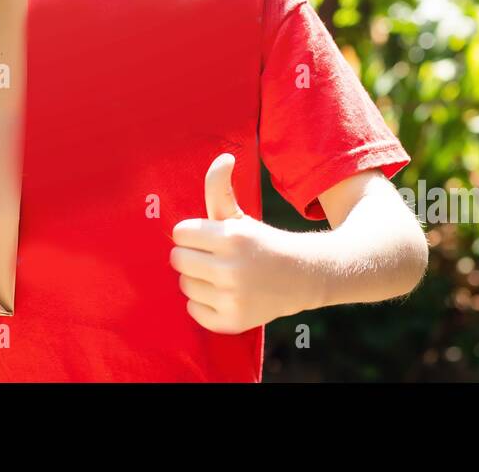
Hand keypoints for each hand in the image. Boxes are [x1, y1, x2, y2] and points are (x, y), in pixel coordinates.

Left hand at [170, 152, 315, 333]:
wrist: (301, 277)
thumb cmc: (260, 242)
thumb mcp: (240, 215)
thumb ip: (220, 187)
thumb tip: (223, 156)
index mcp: (232, 237)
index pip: (180, 233)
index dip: (192, 233)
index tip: (207, 237)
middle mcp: (232, 269)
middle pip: (177, 259)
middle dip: (190, 255)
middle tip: (210, 256)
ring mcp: (232, 298)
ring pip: (184, 285)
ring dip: (197, 279)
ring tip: (219, 275)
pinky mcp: (232, 321)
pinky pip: (193, 310)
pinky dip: (203, 304)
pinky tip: (222, 294)